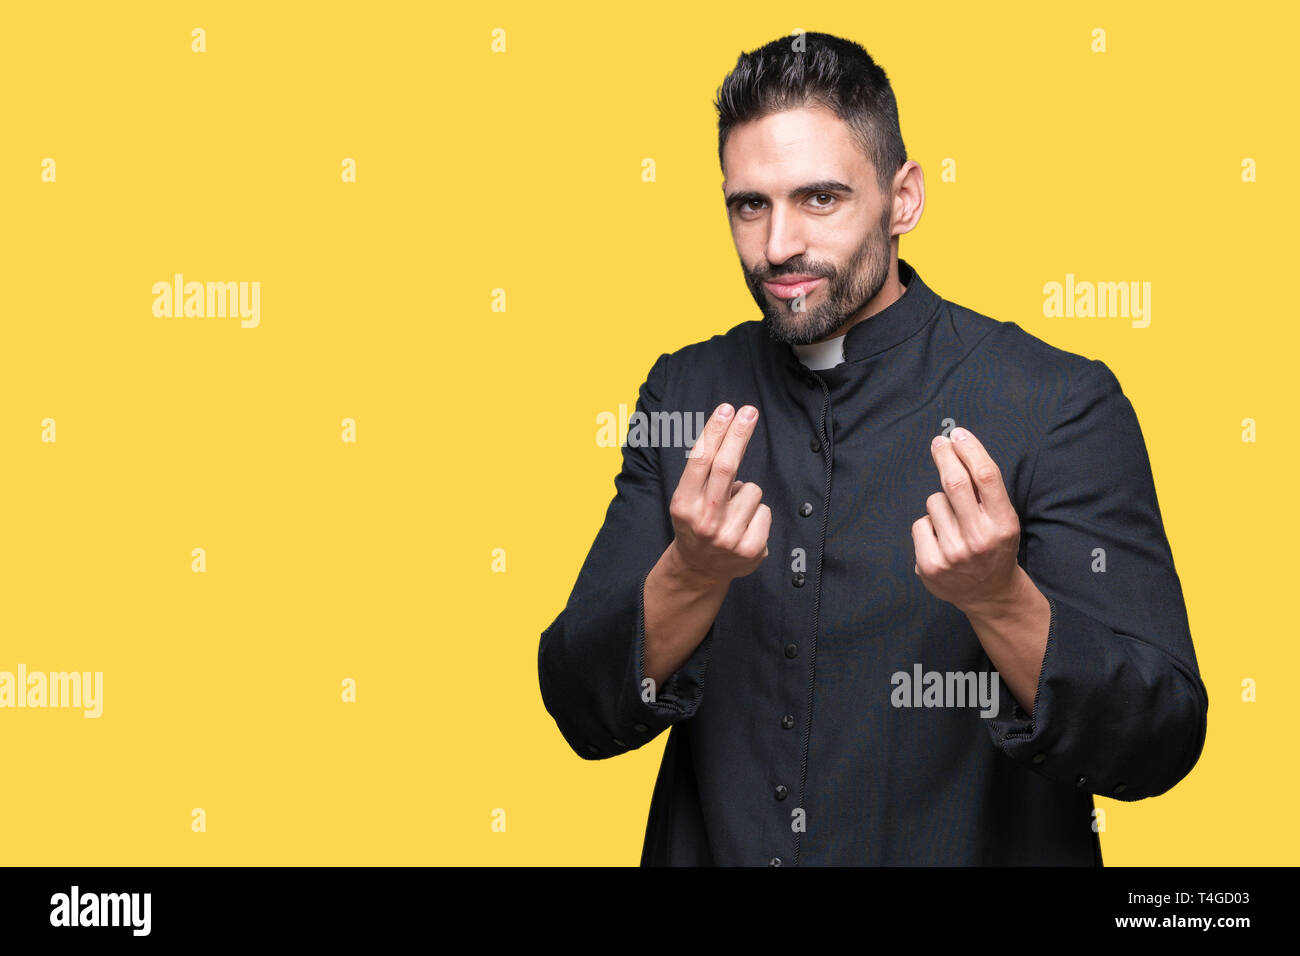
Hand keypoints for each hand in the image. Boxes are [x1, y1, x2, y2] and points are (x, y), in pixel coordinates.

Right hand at [666, 402, 770, 586]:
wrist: (699, 570)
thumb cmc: (696, 523)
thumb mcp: (687, 499)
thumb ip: (704, 474)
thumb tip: (730, 431)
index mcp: (684, 504)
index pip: (701, 461)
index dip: (715, 432)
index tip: (727, 409)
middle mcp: (705, 520)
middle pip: (726, 467)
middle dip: (738, 435)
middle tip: (749, 411)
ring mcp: (729, 537)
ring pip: (753, 490)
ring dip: (746, 494)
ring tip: (733, 512)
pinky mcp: (751, 549)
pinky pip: (765, 511)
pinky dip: (757, 514)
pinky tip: (744, 527)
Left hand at [911, 427, 1021, 611]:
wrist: (988, 595)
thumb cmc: (994, 547)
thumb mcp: (1004, 520)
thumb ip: (985, 491)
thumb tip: (958, 445)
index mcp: (1003, 524)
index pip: (985, 476)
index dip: (969, 449)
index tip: (957, 434)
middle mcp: (979, 538)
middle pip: (954, 482)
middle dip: (945, 455)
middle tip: (939, 443)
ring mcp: (953, 554)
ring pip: (934, 502)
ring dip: (940, 504)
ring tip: (954, 525)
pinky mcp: (930, 565)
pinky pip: (920, 524)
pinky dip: (928, 526)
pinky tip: (941, 540)